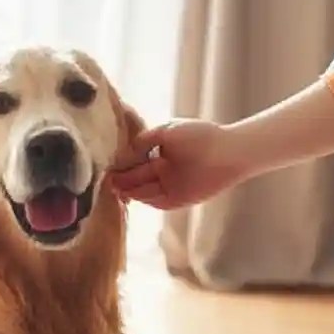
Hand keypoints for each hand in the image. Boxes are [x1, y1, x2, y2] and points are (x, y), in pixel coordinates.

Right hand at [108, 119, 251, 209]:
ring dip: (130, 191)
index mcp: (161, 153)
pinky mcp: (180, 199)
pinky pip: (157, 202)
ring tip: (113, 187)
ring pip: (145, 191)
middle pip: (137, 178)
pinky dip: (144, 200)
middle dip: (122, 179)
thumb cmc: (199, 136)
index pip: (135, 161)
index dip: (121, 164)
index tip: (106, 165)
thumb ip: (143, 141)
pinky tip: (131, 195)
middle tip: (105, 179)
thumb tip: (123, 153)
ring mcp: (172, 186)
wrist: (228, 151)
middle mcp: (164, 170)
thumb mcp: (165, 132)